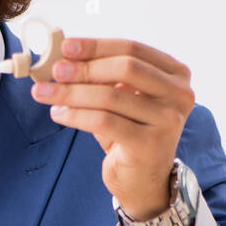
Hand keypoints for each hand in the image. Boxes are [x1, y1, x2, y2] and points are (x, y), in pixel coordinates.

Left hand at [30, 37, 194, 222]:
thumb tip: (65, 56)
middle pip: (126, 68)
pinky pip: (104, 121)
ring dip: (72, 92)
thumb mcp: (122, 97)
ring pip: (111, 96)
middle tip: (55, 70)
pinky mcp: (150, 144)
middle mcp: (179, 94)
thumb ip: (104, 75)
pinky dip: (76, 115)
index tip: (66, 46)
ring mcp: (168, 120)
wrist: (143, 180)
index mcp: (176, 74)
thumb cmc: (129, 131)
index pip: (133, 48)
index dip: (97, 45)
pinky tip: (58, 114)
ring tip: (45, 93)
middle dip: (85, 67)